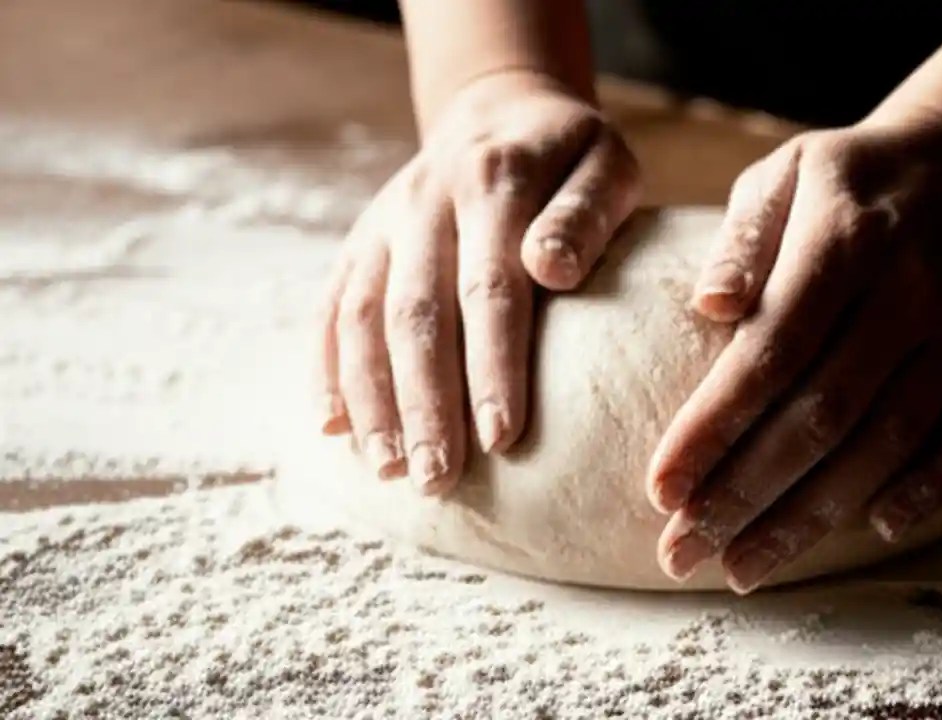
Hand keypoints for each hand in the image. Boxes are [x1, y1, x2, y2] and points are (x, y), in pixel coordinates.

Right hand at [318, 70, 640, 493]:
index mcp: (495, 183)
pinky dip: (326, 369)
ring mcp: (383, 223)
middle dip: (424, 403)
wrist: (496, 110)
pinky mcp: (359, 243)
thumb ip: (587, 213)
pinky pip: (329, 308)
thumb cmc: (570, 157)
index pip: (490, 287)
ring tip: (388, 470)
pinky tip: (333, 429)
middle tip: (437, 479)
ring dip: (371, 398)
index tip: (501, 437)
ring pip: (363, 317)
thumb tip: (553, 270)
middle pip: (417, 314)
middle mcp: (426, 202)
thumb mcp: (606, 162)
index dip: (493, 365)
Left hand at [647, 115, 941, 592]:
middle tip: (682, 551)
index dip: (714, 426)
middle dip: (746, 494)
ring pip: (887, 443)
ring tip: (744, 567)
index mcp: (845, 238)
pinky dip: (926, 490)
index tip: (659, 490)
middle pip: (824, 414)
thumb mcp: (782, 175)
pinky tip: (868, 531)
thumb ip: (741, 240)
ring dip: (813, 516)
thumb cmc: (846, 180)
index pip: (772, 351)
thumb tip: (708, 307)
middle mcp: (912, 291)